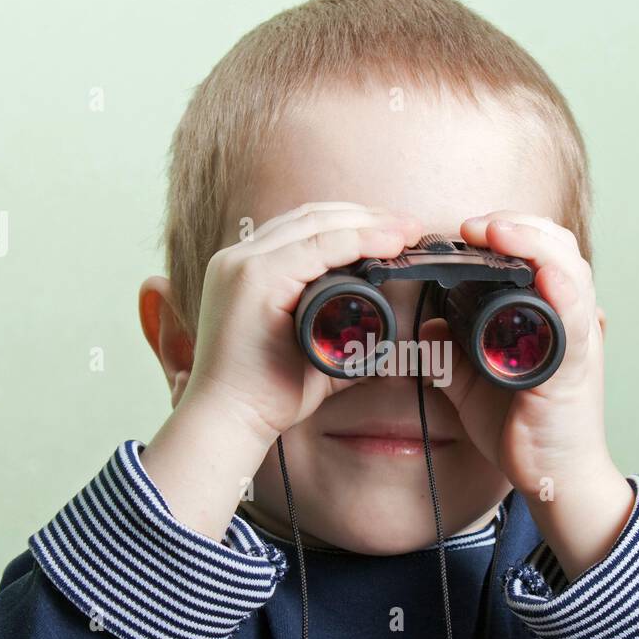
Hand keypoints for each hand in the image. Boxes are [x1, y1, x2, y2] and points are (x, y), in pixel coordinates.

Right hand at [142, 203, 423, 538]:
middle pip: (313, 217)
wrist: (227, 422)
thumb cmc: (265, 395)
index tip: (396, 230)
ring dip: (369, 223)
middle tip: (411, 225)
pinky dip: (356, 240)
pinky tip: (389, 244)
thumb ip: (338, 337)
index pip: (306, 228)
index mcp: (247, 269)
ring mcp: (243, 265)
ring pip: (316, 225)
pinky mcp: (253, 279)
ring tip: (408, 230)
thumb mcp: (309, 352)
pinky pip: (315, 247)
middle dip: (368, 215)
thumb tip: (377, 335)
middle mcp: (239, 258)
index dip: (355, 222)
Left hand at [419, 212, 633, 580]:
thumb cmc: (523, 428)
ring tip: (496, 231)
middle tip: (473, 227)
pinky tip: (540, 274)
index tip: (466, 230)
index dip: (507, 230)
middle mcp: (570, 318)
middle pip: (556, 246)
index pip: (538, 251)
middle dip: (516, 225)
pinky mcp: (578, 366)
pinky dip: (560, 290)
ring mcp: (578, 339)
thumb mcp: (474, 384)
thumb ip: (452, 353)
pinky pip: (575, 317)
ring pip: (569, 268)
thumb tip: (427, 326)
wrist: (555, 478)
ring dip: (532, 242)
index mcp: (547, 315)